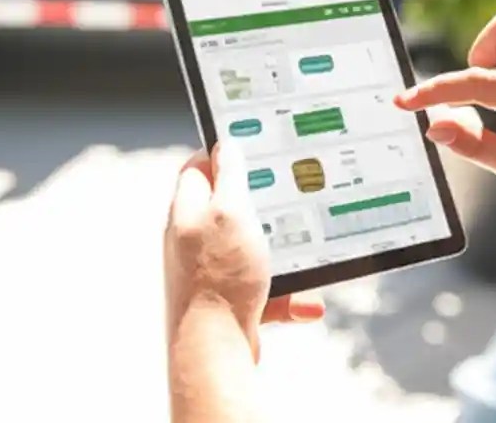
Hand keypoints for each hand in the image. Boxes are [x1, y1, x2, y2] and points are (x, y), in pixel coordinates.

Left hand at [164, 144, 324, 359]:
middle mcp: (193, 239)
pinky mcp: (228, 300)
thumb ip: (230, 176)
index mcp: (188, 211)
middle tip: (289, 199)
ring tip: (307, 257)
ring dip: (284, 256)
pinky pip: (265, 289)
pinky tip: (308, 304)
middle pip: (230, 208)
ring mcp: (209, 271)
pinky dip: (287, 296)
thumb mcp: (230, 212)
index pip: (198, 168)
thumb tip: (226, 144)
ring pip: (254, 250)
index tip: (254, 149)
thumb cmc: (220, 277)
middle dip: (265, 207)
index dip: (224, 154)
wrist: (213, 350)